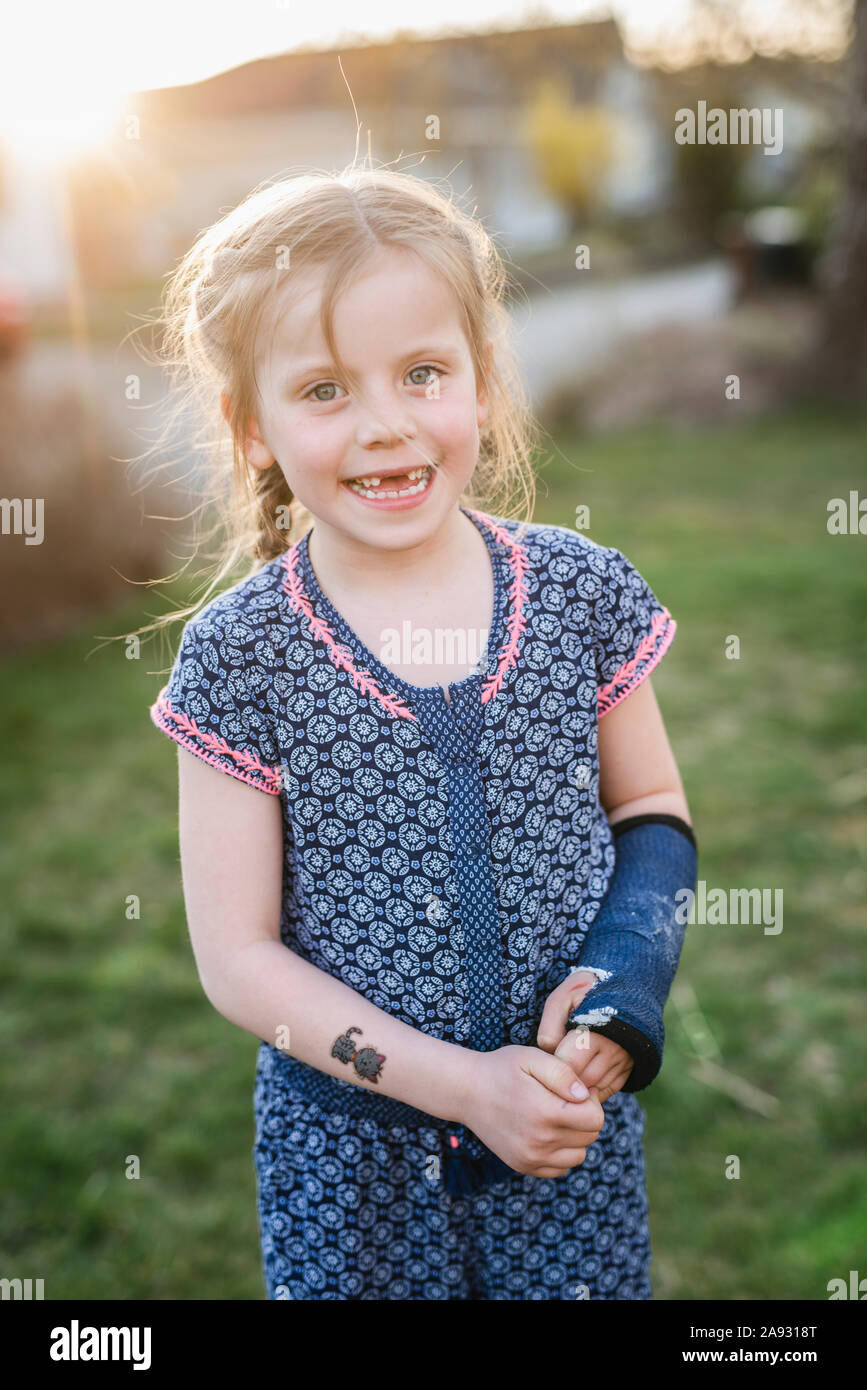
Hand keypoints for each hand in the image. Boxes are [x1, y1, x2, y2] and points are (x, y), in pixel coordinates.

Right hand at [459, 1045, 604, 1177]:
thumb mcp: (531, 1057)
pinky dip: (561, 1152)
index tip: (579, 1090)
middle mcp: (539, 1142)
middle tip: (567, 1100)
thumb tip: (585, 1094)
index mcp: (544, 1113)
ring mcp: (531, 1158)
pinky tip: (548, 1132)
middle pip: (589, 1137)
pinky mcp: (524, 1166)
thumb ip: (562, 1073)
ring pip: (579, 1156)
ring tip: (558, 1116)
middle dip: (585, 1117)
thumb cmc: (501, 1069)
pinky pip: (561, 1168)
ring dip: (575, 1137)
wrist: (466, 1092)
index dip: (592, 1101)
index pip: (595, 1120)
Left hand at [536, 969, 633, 1102]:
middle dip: (564, 1078)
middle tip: (552, 1070)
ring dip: (577, 1086)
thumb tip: (549, 1052)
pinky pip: (607, 1090)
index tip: (545, 1059)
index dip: (553, 1064)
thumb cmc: (585, 993)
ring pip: (595, 1089)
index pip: (569, 1063)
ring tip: (564, 1073)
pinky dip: (591, 1090)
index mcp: (595, 1030)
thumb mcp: (563, 998)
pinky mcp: (629, 1069)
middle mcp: (613, 1049)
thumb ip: (550, 1024)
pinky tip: (580, 1078)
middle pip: (582, 1080)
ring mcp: (624, 1061)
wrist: (624, 989)